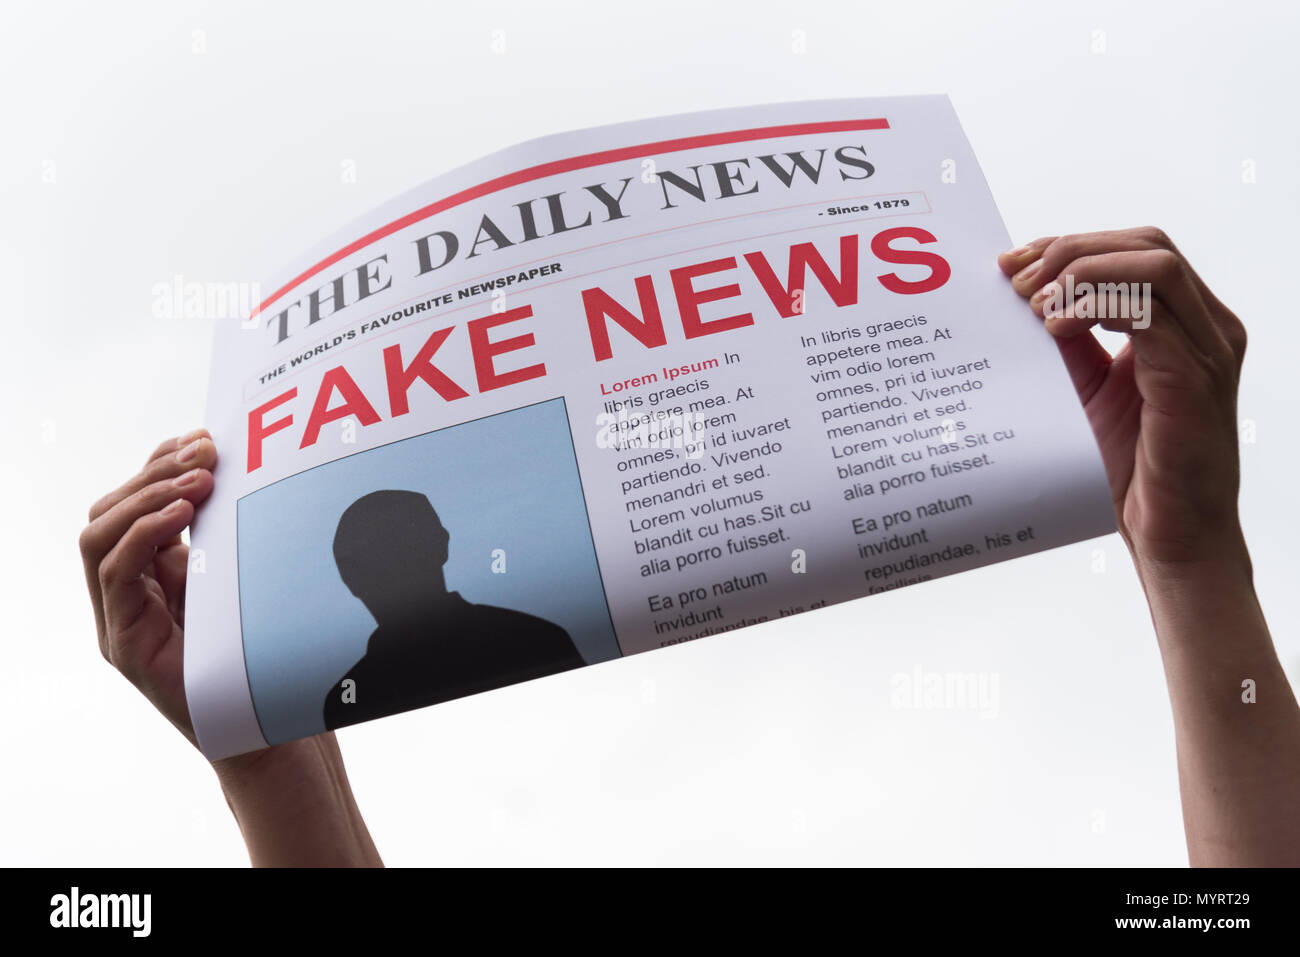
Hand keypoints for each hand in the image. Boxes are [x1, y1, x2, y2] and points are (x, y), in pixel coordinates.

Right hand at [79, 431, 381, 863]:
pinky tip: (182, 516)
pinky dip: (142, 535)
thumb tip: (247, 475)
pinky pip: (112, 576)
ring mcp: (119, 619)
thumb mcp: (247, 579)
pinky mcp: (124, 644)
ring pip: (98, 537)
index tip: (207, 438)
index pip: (134, 501)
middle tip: (208, 454)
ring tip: (199, 481)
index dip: (162, 462)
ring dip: (147, 496)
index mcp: (153, 571)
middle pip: (109, 511)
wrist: (273, 730)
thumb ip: (232, 538)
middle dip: (155, 471)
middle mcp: (127, 593)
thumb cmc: (268, 653)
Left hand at [998, 228, 1247, 565]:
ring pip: (1153, 265)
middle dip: (1072, 249)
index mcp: (1187, 322)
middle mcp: (1208, 327)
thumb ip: (1070, 337)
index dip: (1070, 244)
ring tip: (1035, 303)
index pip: (1133, 250)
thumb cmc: (1128, 468)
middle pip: (1146, 244)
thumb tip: (1028, 292)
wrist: (1165, 535)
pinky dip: (1096, 304)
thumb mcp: (1086, 387)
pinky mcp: (1194, 379)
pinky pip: (1150, 314)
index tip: (1012, 263)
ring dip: (1083, 271)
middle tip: (1017, 280)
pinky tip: (1054, 325)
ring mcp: (1209, 350)